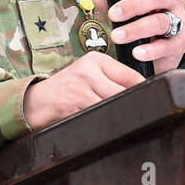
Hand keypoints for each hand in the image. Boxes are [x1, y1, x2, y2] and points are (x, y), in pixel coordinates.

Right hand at [22, 51, 146, 130]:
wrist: (33, 102)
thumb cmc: (64, 90)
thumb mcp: (86, 74)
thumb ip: (111, 79)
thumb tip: (144, 91)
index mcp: (95, 60)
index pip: (131, 75)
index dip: (144, 90)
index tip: (152, 100)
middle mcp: (88, 70)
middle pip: (126, 92)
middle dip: (133, 105)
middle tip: (142, 115)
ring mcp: (81, 88)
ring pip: (115, 105)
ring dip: (121, 116)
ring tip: (121, 121)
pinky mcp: (74, 105)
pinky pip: (100, 117)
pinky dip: (106, 123)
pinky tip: (105, 125)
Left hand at [94, 0, 184, 75]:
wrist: (165, 48)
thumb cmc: (147, 20)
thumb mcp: (130, 9)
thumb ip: (113, 2)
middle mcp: (172, 1)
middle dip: (132, 5)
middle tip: (113, 14)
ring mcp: (179, 21)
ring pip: (160, 21)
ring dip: (136, 29)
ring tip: (118, 36)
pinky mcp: (180, 43)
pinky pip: (166, 46)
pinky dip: (150, 50)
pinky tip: (136, 52)